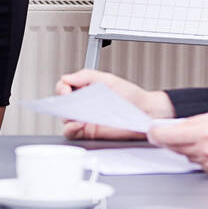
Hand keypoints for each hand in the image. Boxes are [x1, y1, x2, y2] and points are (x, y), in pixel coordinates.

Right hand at [55, 68, 173, 141]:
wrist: (146, 111)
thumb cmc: (131, 95)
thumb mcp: (108, 79)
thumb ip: (86, 76)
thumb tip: (66, 77)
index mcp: (85, 90)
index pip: (64, 88)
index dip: (62, 88)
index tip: (66, 89)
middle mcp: (83, 105)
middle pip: (61, 104)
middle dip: (61, 103)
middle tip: (68, 101)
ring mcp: (85, 119)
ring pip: (65, 119)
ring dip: (66, 116)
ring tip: (77, 113)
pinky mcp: (89, 132)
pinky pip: (72, 133)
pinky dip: (71, 129)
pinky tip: (79, 123)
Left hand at [149, 111, 207, 176]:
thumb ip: (191, 121)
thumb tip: (172, 126)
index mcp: (203, 133)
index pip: (165, 137)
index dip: (155, 134)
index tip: (153, 131)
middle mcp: (204, 152)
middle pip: (172, 147)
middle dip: (173, 139)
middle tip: (179, 132)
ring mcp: (207, 166)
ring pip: (184, 156)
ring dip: (188, 148)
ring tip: (206, 140)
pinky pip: (196, 165)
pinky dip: (199, 157)